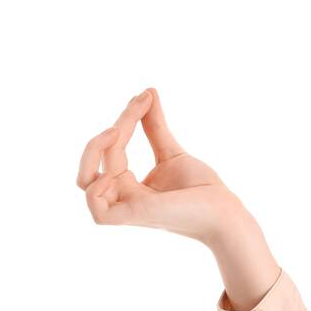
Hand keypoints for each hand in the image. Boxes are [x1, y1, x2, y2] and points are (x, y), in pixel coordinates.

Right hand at [77, 88, 248, 244]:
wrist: (224, 211)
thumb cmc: (202, 189)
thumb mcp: (171, 151)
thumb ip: (154, 127)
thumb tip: (147, 92)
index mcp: (129, 185)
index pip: (113, 149)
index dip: (125, 120)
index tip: (145, 97)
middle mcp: (123, 196)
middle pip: (99, 158)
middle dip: (118, 126)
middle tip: (141, 104)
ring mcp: (127, 208)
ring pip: (85, 182)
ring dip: (93, 152)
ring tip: (116, 132)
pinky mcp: (134, 217)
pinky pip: (98, 210)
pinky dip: (97, 189)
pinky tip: (117, 172)